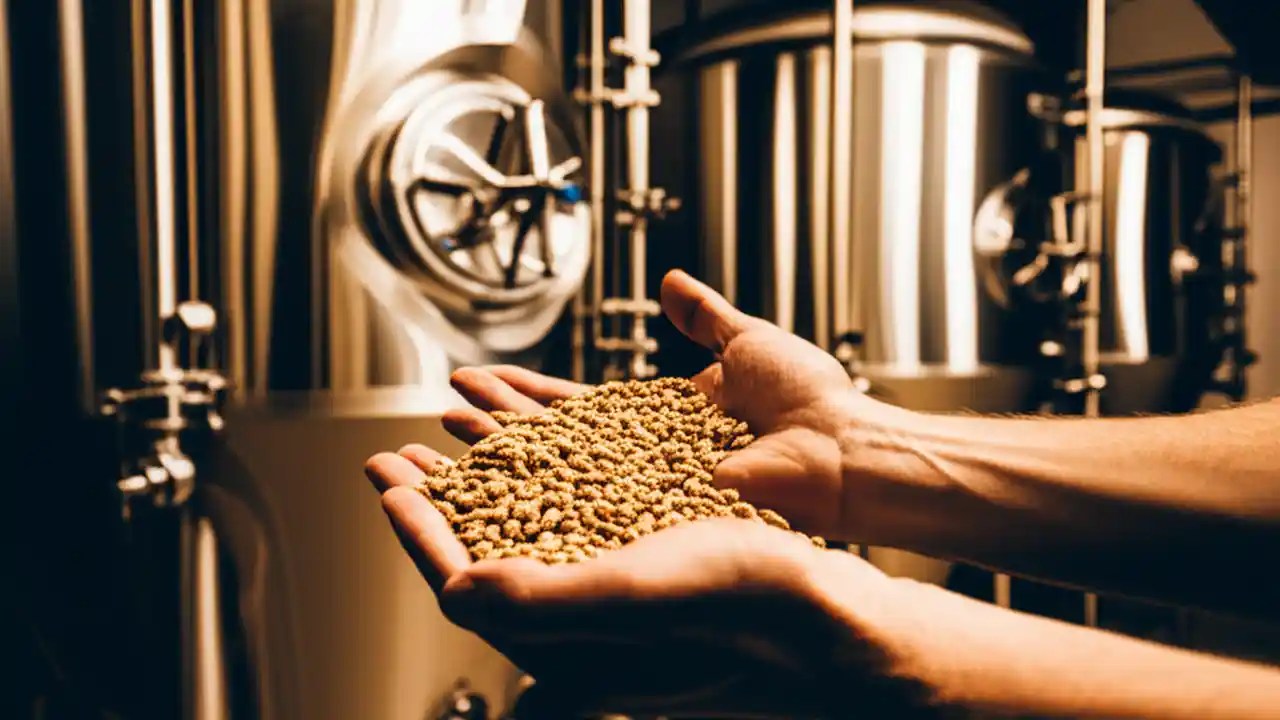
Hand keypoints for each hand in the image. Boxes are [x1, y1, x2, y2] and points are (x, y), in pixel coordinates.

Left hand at [364, 449, 930, 717]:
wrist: (829, 620)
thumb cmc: (742, 609)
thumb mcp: (632, 593)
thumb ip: (537, 600)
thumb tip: (455, 589)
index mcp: (563, 639)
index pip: (462, 580)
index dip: (417, 528)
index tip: (387, 477)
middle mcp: (582, 623)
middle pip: (484, 555)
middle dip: (439, 503)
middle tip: (402, 456)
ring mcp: (614, 598)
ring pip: (527, 530)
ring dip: (487, 482)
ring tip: (462, 437)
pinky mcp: (648, 571)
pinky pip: (578, 516)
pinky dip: (549, 478)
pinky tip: (550, 450)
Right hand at [442, 270, 888, 538]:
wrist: (842, 445)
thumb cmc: (810, 397)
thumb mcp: (745, 340)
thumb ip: (702, 315)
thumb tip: (671, 281)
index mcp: (658, 422)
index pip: (575, 407)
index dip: (527, 392)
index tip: (482, 377)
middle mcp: (641, 461)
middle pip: (551, 439)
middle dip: (495, 420)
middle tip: (444, 404)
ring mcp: (643, 490)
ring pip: (553, 468)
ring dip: (498, 447)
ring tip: (445, 429)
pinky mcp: (652, 512)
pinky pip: (583, 498)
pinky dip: (534, 486)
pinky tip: (489, 476)